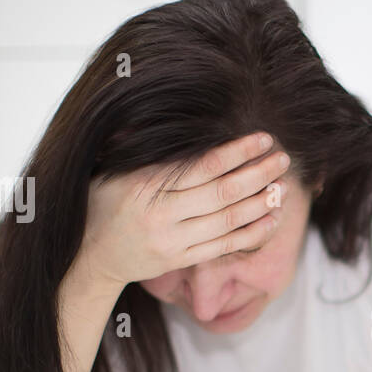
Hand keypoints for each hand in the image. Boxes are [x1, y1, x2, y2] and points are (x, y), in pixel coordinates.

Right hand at [82, 131, 291, 286]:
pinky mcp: (180, 260)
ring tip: (283, 187)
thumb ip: (141, 147)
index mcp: (145, 185)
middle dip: (258, 174)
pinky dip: (252, 232)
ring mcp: (173, 241)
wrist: (88, 255)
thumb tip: (167, 111)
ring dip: (261, 203)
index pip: (202, 166)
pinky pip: (224, 247)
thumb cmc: (100, 202)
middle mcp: (161, 214)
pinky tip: (272, 218)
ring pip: (228, 220)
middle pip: (222, 192)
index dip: (237, 152)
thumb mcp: (110, 169)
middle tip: (283, 159)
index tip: (262, 139)